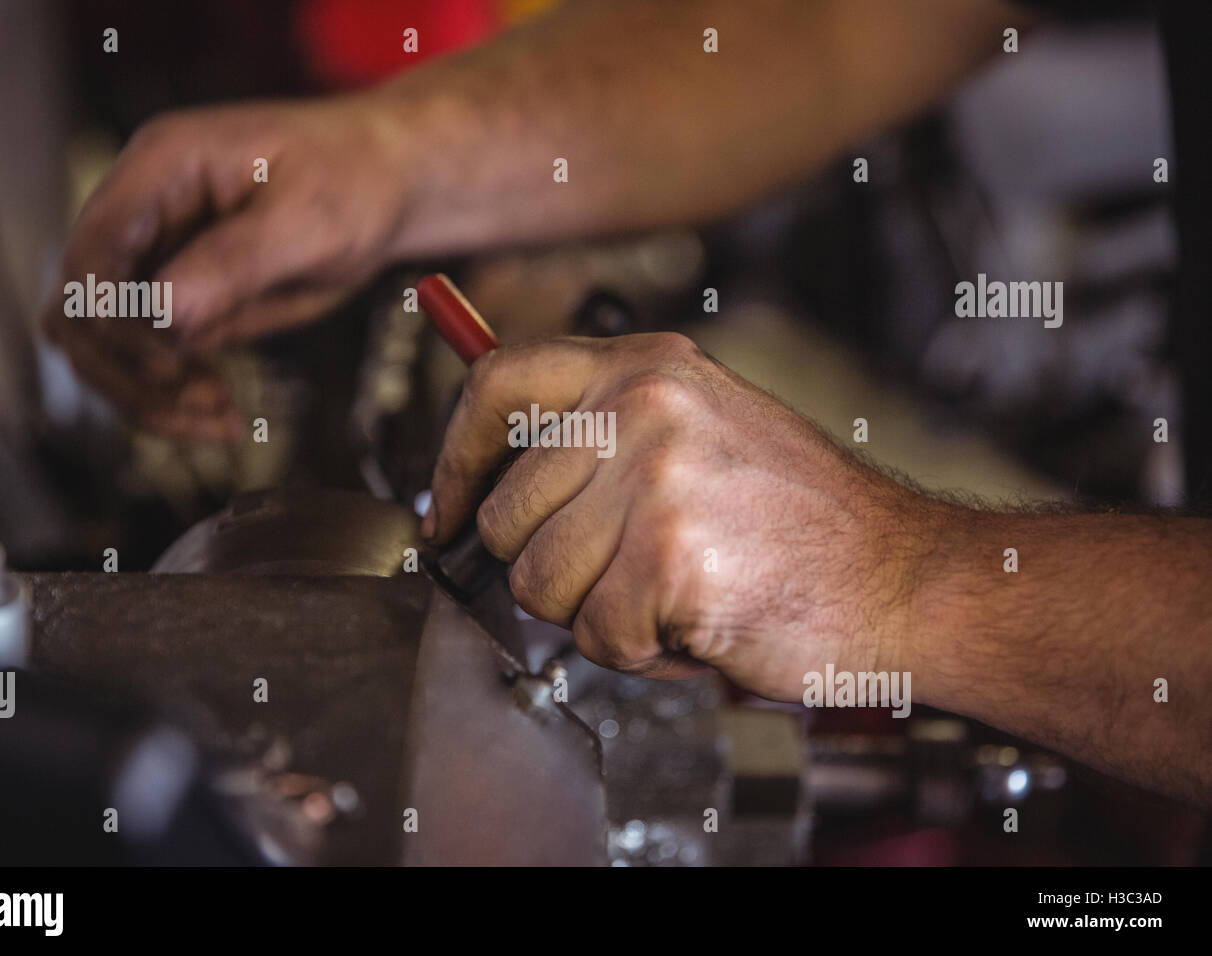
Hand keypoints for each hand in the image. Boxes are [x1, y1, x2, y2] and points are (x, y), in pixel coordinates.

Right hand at [40, 97, 414, 440]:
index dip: (112, 319)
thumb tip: (162, 312)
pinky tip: (222, 416)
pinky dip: (174, 400)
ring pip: (105, 348)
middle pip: (79, 311)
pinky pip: (151, 363)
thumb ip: (234, 261)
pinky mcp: (182, 304)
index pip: (90, 254)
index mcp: (160, 171)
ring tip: (217, 420)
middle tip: (196, 401)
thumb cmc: (352, 177)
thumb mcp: (306, 218)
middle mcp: (144, 217)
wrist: (386, 188)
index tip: (168, 365)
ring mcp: (158, 262)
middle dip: (127, 372)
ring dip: (147, 398)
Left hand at [427, 333, 940, 699]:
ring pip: (537, 583)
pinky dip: (640, 653)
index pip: (497, 384)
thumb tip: (490, 478)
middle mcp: (644, 408)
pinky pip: (595, 636)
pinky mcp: (670, 556)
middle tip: (621, 578)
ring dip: (598, 615)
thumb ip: (602, 439)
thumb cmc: (800, 523)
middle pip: (504, 514)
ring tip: (670, 596)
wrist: (903, 578)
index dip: (455, 455)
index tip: (446, 507)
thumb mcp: (701, 433)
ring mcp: (656, 478)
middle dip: (550, 569)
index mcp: (646, 368)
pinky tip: (697, 625)